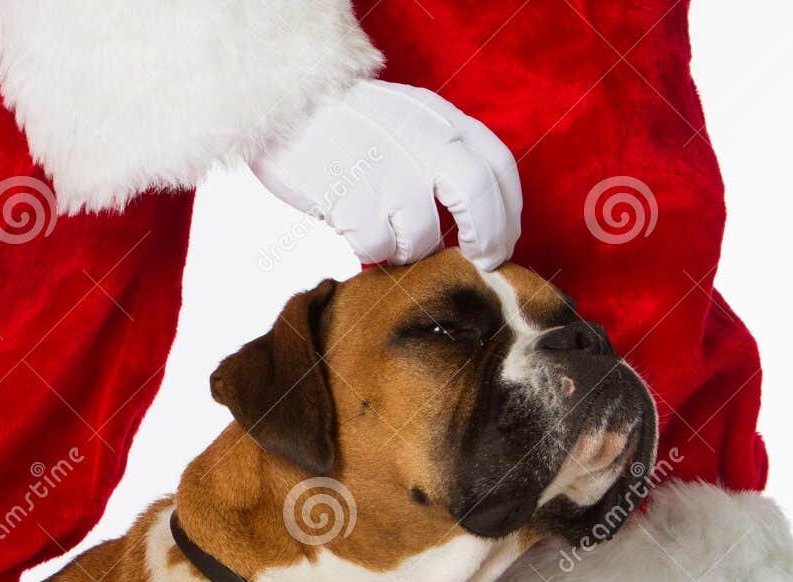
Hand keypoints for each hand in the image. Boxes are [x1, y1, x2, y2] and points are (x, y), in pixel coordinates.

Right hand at [250, 79, 521, 268]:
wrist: (284, 106)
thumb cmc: (345, 125)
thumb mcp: (406, 119)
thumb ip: (440, 153)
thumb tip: (473, 216)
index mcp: (442, 119)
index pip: (498, 167)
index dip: (508, 214)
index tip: (501, 244)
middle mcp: (423, 141)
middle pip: (478, 200)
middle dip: (485, 241)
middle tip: (477, 264)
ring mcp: (389, 171)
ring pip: (423, 237)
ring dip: (409, 250)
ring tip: (387, 237)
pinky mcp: (354, 199)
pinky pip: (378, 247)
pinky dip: (370, 249)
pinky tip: (354, 229)